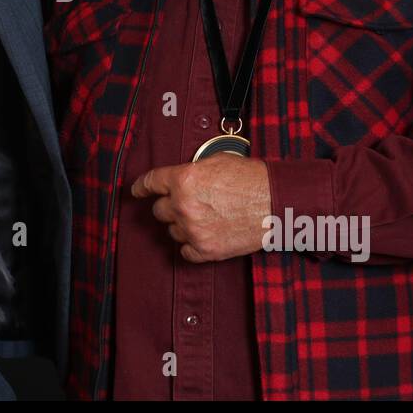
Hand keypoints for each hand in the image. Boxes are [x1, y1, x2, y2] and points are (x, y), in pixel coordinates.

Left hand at [130, 155, 271, 261]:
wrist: (276, 204)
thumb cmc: (251, 179)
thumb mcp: (216, 162)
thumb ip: (191, 171)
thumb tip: (179, 179)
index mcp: (184, 179)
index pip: (151, 183)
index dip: (140, 187)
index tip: (136, 191)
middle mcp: (183, 205)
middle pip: (159, 211)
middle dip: (169, 206)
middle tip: (187, 204)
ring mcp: (193, 230)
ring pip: (172, 231)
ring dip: (182, 225)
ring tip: (205, 218)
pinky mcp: (205, 250)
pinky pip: (185, 251)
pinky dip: (192, 245)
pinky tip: (205, 235)